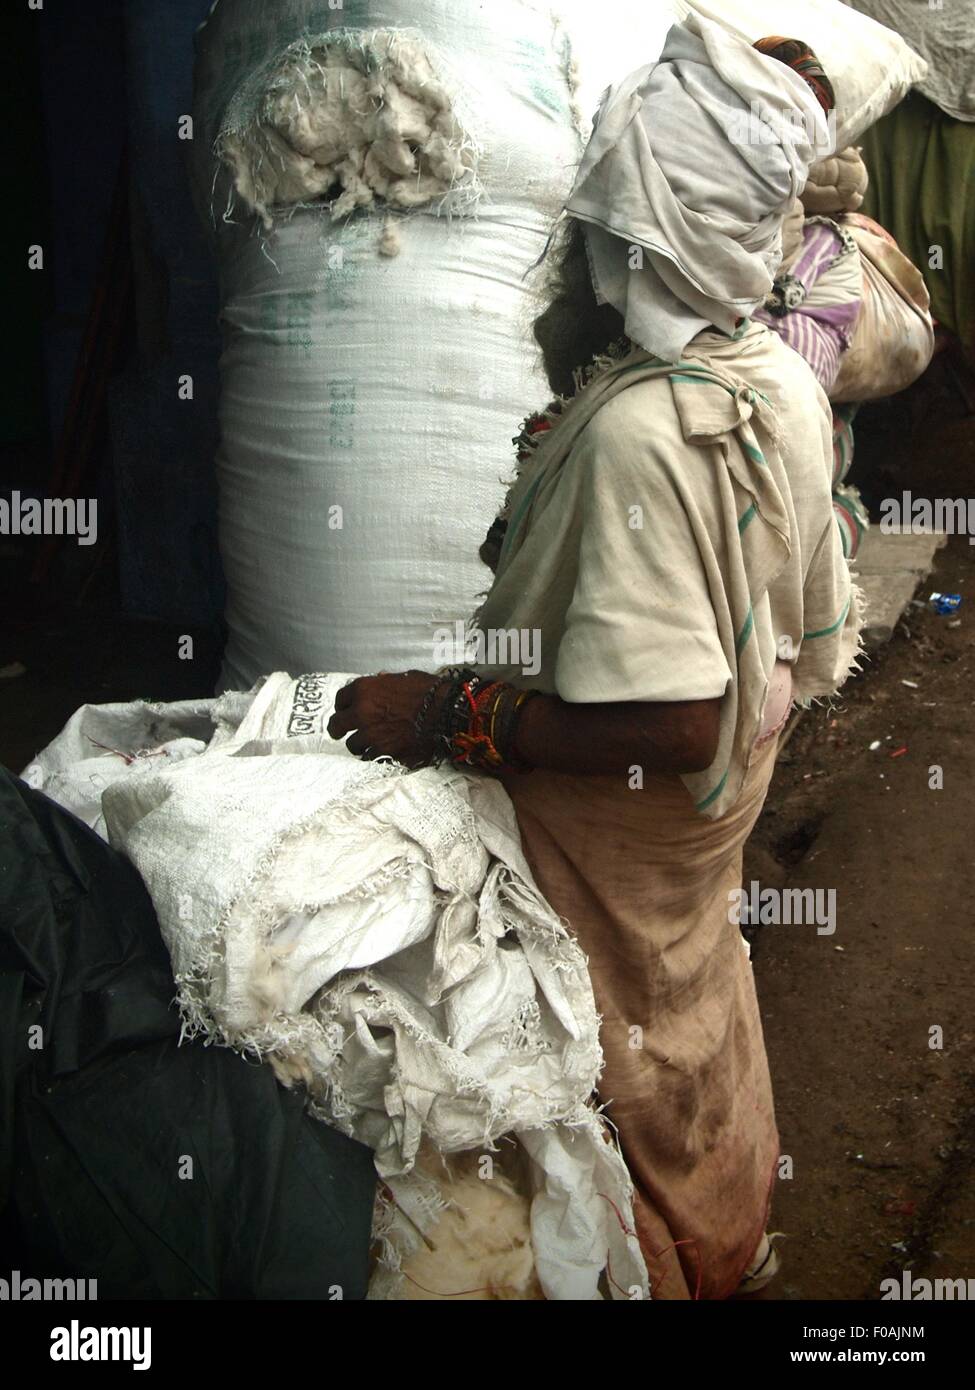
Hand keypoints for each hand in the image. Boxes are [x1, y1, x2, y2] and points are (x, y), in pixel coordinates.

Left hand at [326, 671, 442, 766]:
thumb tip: (380, 681)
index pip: (340, 699)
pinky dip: (376, 755)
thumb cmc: (430, 692)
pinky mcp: (385, 754)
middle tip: (339, 732)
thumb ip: (385, 683)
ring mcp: (372, 736)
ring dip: (360, 744)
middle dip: (338, 729)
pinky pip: (373, 758)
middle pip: (337, 725)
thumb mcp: (405, 678)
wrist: (447, 713)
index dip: (341, 705)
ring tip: (368, 743)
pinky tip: (385, 751)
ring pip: (354, 745)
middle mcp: (362, 713)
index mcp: (364, 690)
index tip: (343, 710)